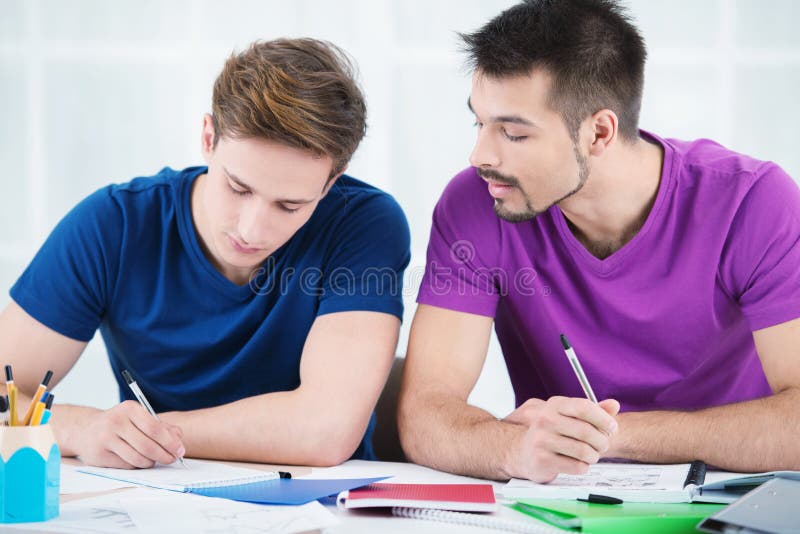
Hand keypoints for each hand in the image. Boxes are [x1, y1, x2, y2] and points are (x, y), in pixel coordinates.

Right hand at [73, 401, 184, 468]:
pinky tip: (138, 459)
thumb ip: (160, 426)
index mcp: (129, 409)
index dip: (170, 442)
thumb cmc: (119, 423)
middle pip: (147, 446)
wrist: (85, 430)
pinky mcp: (99, 455)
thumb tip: (178, 438)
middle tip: (172, 459)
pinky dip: (137, 465)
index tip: (180, 450)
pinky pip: (127, 465)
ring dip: (151, 462)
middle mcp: (116, 422)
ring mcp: (105, 439)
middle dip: (164, 455)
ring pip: (138, 458)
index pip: (155, 429)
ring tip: (155, 460)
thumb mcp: (138, 418)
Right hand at [502, 396, 619, 482]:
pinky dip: (583, 467)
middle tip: (603, 446)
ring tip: (591, 455)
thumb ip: (593, 411)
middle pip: (586, 431)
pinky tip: (578, 463)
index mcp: (554, 405)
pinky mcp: (542, 459)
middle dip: (602, 441)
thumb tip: (614, 405)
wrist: (523, 451)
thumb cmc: (552, 433)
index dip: (603, 418)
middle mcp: (545, 420)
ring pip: (583, 451)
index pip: (584, 407)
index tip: (612, 428)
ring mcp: (542, 440)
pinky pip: (576, 466)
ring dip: (593, 456)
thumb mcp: (570, 417)